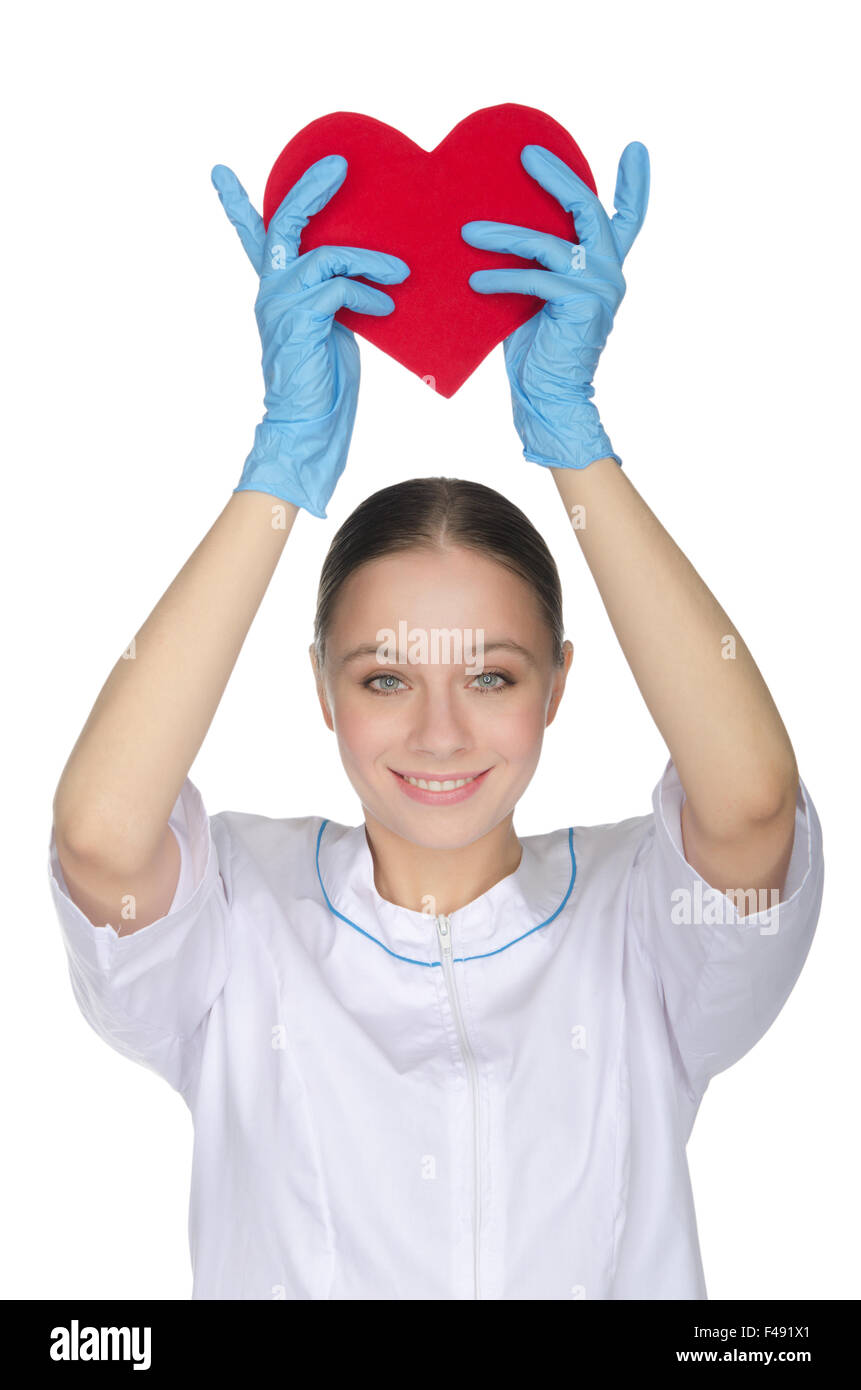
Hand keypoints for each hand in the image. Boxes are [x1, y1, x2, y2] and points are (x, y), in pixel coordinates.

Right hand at [212, 156, 409, 517]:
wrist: (308, 426)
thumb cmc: (323, 382)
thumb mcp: (330, 324)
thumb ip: (333, 291)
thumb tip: (364, 268)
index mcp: (277, 290)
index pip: (253, 238)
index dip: (237, 204)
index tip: (221, 171)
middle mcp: (272, 291)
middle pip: (285, 222)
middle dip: (310, 188)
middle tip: (338, 165)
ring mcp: (282, 305)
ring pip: (326, 255)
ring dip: (370, 260)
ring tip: (400, 272)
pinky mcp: (300, 321)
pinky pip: (339, 288)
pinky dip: (368, 293)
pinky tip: (386, 306)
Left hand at [461, 142, 648, 470]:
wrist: (547, 395)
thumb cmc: (537, 349)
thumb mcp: (541, 294)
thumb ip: (540, 262)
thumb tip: (497, 226)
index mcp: (606, 269)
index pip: (630, 220)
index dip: (635, 185)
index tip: (636, 148)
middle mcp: (610, 274)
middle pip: (588, 210)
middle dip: (557, 177)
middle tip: (528, 154)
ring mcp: (599, 289)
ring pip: (550, 244)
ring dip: (505, 235)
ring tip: (469, 232)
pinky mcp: (580, 305)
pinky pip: (535, 280)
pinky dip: (501, 278)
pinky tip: (476, 279)